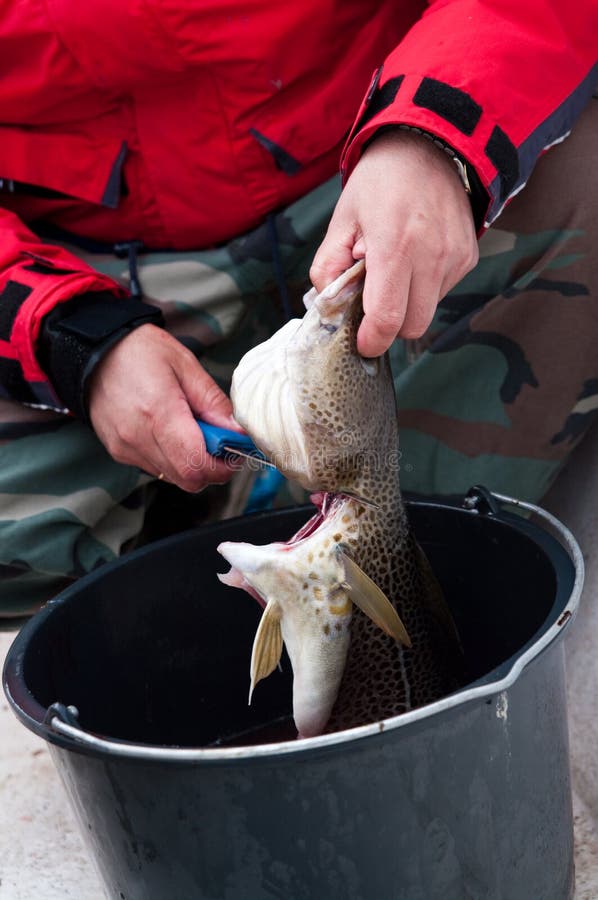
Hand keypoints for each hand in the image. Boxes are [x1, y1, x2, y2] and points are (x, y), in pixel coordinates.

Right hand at [88, 324, 238, 489]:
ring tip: (191, 431)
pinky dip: (171, 458)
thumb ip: (214, 403)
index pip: (196, 466)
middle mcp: (138, 438)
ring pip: (172, 477)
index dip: (222, 467)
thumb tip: (238, 432)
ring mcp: (125, 448)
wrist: (95, 351)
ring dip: (190, 462)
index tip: (233, 452)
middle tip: (217, 442)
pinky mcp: (118, 452)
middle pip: (187, 480)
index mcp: (159, 414)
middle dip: (210, 468)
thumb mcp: (186, 366)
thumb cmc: (140, 351)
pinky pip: (155, 468)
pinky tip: (170, 432)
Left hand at [310, 130, 478, 355]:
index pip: (387, 318)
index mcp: (395, 247)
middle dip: (390, 324)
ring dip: (407, 303)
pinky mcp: (468, 257)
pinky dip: (424, 286)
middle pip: (412, 327)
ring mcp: (455, 257)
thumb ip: (328, 267)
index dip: (371, 340)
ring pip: (428, 311)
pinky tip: (415, 256)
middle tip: (372, 299)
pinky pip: (442, 292)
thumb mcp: (342, 219)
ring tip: (394, 266)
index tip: (361, 342)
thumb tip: (329, 307)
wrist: (430, 144)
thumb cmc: (380, 182)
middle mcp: (432, 256)